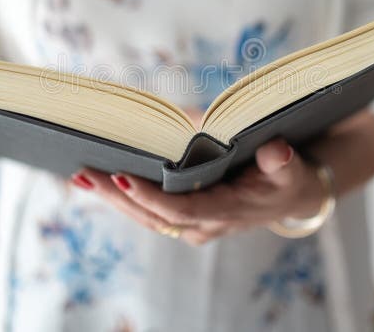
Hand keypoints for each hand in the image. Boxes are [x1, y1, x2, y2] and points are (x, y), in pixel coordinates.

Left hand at [70, 138, 326, 244]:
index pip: (180, 210)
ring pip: (145, 216)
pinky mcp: (186, 215)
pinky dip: (124, 196)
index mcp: (227, 211)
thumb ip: (283, 161)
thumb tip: (274, 150)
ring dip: (113, 198)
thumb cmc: (289, 176)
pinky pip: (150, 210)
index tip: (122, 176)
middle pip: (152, 216)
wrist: (292, 194)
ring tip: (81, 176)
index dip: (150, 196)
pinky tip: (100, 180)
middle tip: (84, 174)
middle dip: (116, 196)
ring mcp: (193, 223)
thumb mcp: (292, 167)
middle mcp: (204, 224)